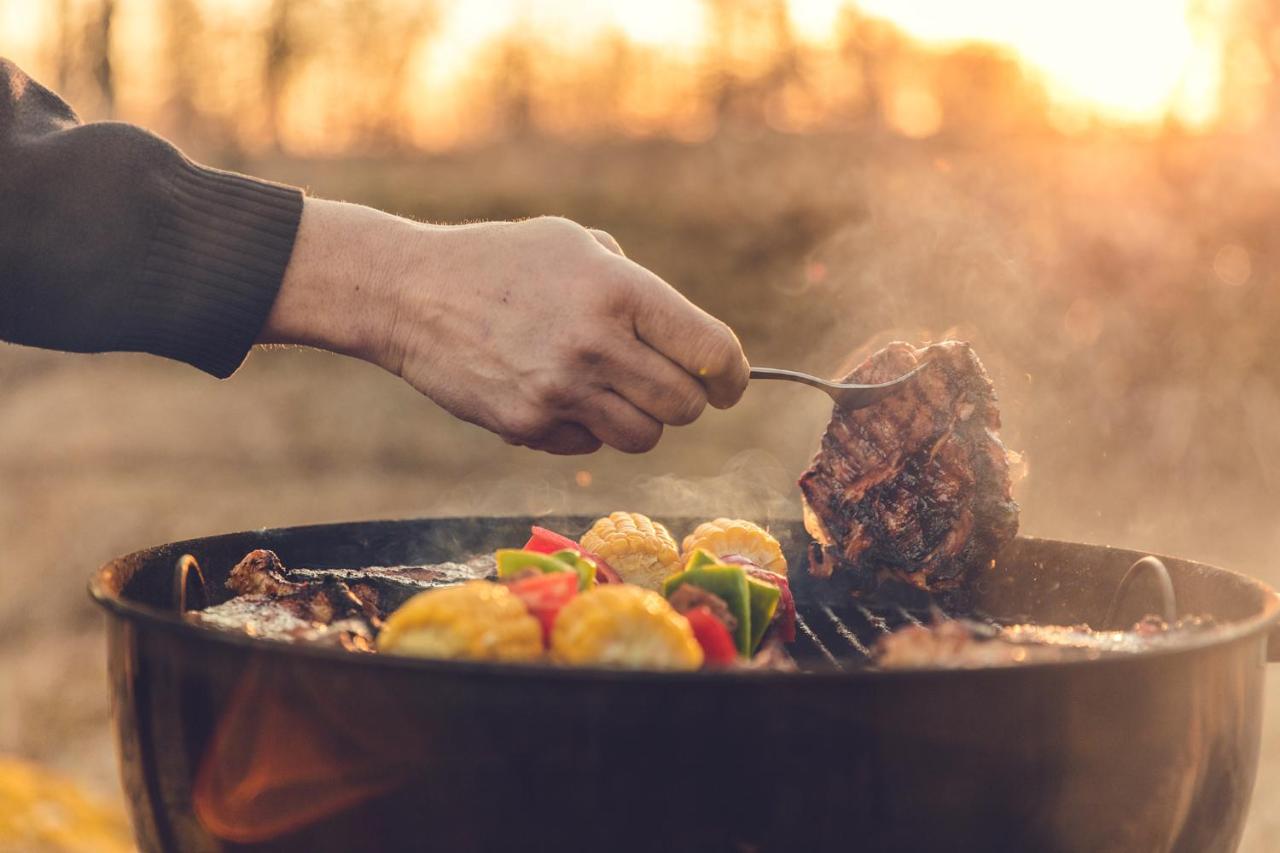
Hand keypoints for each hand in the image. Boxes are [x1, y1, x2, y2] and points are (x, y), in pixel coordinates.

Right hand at [260, 199, 748, 453]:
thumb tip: (691, 342)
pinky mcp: (527, 425)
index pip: (711, 352)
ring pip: (643, 437)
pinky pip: (588, 445)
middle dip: (684, 400)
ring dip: (638, 420)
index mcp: (619, 290)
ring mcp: (560, 390)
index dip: (732, 376)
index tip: (728, 385)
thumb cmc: (500, 261)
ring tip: (609, 390)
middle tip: (662, 385)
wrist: (409, 292)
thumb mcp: (575, 243)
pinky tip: (553, 394)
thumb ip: (638, 285)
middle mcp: (596, 343)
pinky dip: (584, 428)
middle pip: (684, 406)